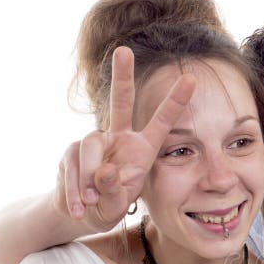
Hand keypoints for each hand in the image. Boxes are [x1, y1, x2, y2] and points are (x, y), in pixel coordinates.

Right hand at [54, 46, 194, 231]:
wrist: (82, 212)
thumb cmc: (110, 203)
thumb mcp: (119, 202)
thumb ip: (115, 190)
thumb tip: (105, 171)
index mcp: (143, 149)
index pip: (162, 122)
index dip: (175, 102)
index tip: (192, 79)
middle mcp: (119, 137)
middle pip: (121, 103)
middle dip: (122, 76)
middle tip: (124, 50)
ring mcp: (94, 141)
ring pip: (90, 148)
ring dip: (89, 179)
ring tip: (90, 202)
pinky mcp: (72, 151)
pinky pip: (72, 167)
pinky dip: (75, 191)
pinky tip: (80, 208)